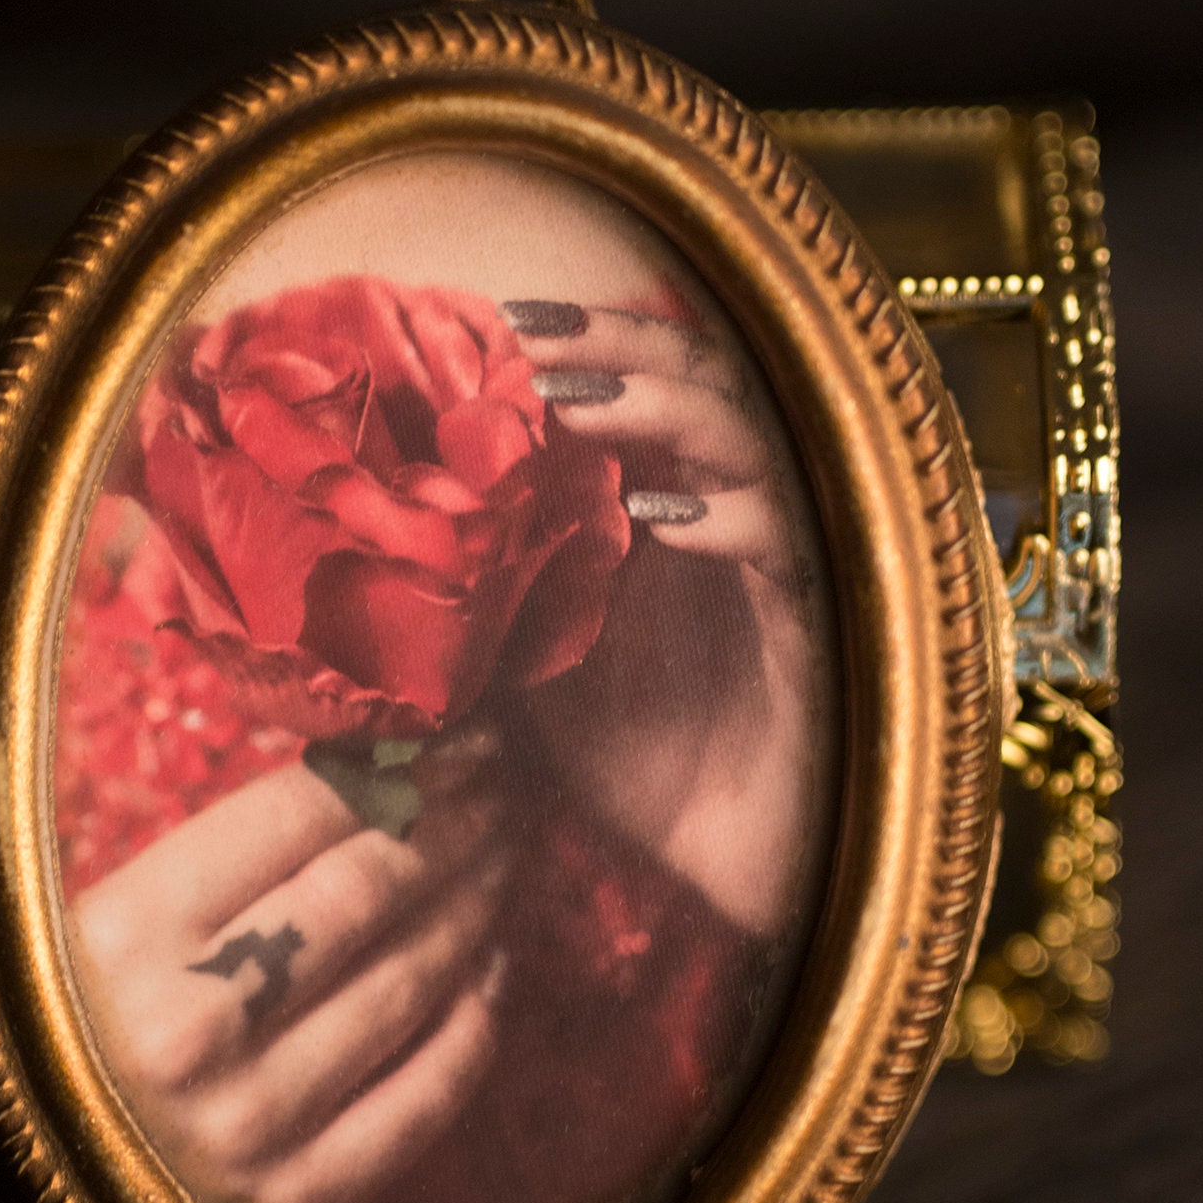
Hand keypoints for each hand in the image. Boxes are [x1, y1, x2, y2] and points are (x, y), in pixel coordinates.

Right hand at [69, 744, 506, 1202]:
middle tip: (498, 785)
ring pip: (410, 982)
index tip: (460, 732)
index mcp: (128, 935)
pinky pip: (428, 1094)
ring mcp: (250, 1126)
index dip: (401, 760)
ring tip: (501, 856)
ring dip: (475, 904)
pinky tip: (491, 964)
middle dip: (455, 822)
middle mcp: (190, 1031)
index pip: (302, 814)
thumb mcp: (113, 917)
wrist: (50, 1183)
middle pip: (369, 891)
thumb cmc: (80, 1025)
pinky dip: (477, 1017)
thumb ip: (228, 852)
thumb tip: (380, 764)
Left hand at [506, 295, 836, 937]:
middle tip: (533, 333)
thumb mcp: (537, 674)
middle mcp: (734, 523)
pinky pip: (788, 551)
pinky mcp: (816, 635)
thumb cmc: (643, 772)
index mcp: (675, 514)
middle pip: (706, 387)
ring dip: (666, 412)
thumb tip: (386, 551)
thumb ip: (493, 602)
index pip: (648, 393)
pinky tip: (664, 516)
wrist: (726, 878)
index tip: (505, 325)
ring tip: (580, 401)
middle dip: (622, 348)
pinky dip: (732, 519)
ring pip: (753, 446)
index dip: (591, 346)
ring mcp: (780, 571)